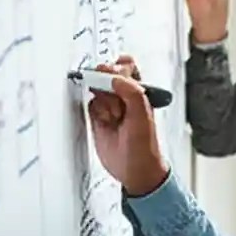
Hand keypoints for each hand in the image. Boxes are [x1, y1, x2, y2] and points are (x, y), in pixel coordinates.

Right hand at [86, 61, 167, 195]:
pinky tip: (105, 122)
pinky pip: (91, 104)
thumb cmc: (145, 144)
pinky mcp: (99, 118)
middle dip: (105, 83)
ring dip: (103, 101)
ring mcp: (110, 106)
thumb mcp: (142, 115)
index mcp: (141, 91)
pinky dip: (96, 111)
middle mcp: (125, 96)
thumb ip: (131, 92)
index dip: (118, 67)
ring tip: (114, 115)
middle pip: (107, 75)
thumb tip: (115, 77)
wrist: (134, 168)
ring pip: (97, 90)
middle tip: (108, 92)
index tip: (112, 74)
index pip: (127, 67)